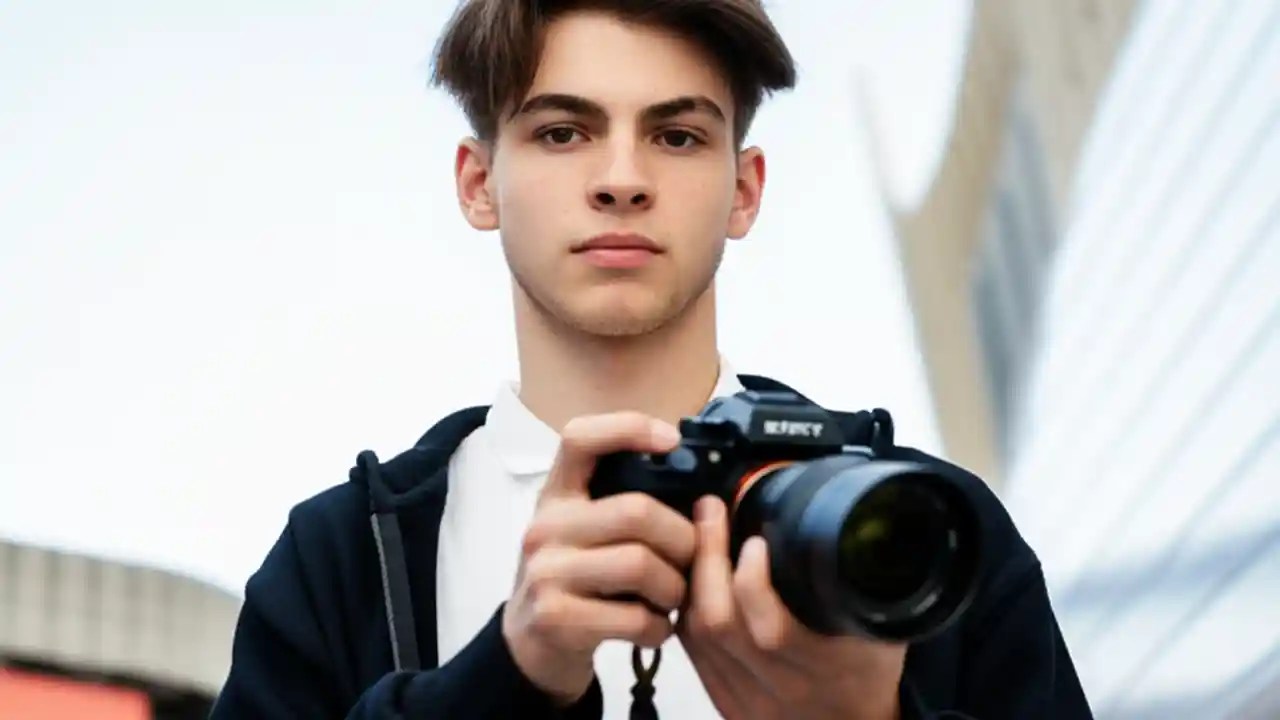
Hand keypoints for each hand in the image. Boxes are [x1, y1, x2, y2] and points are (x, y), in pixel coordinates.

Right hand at [501, 412, 697, 705]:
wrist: (527, 643)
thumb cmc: (573, 578)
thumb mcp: (583, 529)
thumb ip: (622, 503)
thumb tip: (697, 490)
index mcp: (556, 494)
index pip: (581, 438)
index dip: (629, 428)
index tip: (671, 440)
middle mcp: (545, 526)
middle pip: (636, 511)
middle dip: (683, 539)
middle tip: (691, 558)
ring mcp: (546, 572)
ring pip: (641, 565)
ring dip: (675, 588)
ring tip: (674, 596)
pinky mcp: (556, 618)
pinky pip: (634, 618)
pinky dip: (660, 626)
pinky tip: (656, 627)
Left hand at [678, 496, 906, 719]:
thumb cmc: (867, 672)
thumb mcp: (885, 627)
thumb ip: (873, 581)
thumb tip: (865, 522)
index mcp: (825, 667)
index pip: (773, 631)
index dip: (754, 583)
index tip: (755, 540)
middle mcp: (782, 684)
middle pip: (721, 624)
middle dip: (709, 558)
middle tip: (711, 512)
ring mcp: (747, 698)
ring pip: (698, 634)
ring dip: (692, 577)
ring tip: (698, 532)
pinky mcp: (725, 700)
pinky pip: (691, 650)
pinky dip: (687, 607)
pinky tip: (693, 575)